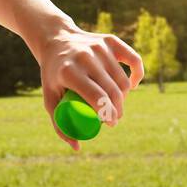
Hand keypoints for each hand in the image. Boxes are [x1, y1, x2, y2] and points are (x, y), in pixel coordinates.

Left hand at [33, 24, 144, 150]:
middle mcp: (85, 56)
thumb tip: (78, 146)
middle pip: (112, 90)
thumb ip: (60, 125)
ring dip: (124, 96)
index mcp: (68, 71)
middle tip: (115, 119)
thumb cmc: (53, 75)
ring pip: (122, 79)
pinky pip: (133, 59)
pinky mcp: (110, 40)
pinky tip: (132, 85)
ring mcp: (99, 47)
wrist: (56, 39)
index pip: (96, 97)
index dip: (108, 114)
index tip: (110, 124)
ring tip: (117, 104)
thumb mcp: (50, 99)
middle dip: (118, 110)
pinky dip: (137, 74)